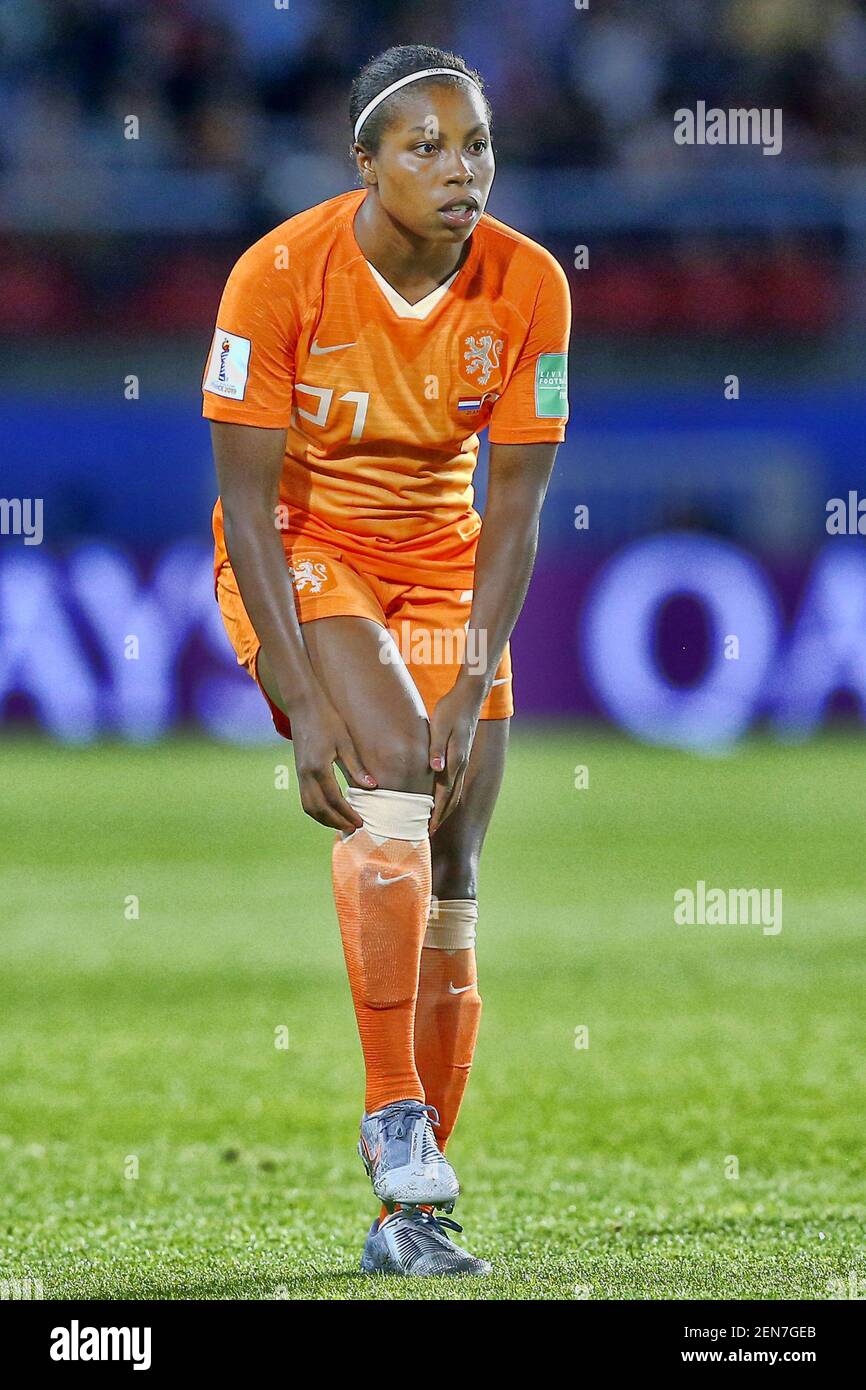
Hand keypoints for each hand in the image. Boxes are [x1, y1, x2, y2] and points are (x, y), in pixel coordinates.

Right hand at [290, 701, 375, 831]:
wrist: (304, 706)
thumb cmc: (328, 720)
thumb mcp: (345, 742)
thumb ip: (357, 767)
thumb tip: (372, 787)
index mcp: (318, 767)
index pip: (334, 799)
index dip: (347, 813)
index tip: (361, 823)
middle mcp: (306, 774)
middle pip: (319, 809)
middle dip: (336, 822)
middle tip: (354, 830)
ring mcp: (300, 774)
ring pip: (309, 807)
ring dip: (325, 819)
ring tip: (342, 825)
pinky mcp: (299, 772)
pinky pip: (305, 799)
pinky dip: (317, 810)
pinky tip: (331, 811)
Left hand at [428, 680, 483, 834]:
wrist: (468, 697)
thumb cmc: (451, 709)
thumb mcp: (440, 726)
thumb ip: (437, 747)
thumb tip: (435, 768)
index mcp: (455, 759)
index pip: (445, 793)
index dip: (437, 813)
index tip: (428, 829)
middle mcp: (461, 764)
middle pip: (452, 798)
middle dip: (441, 817)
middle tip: (429, 834)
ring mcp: (463, 761)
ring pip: (455, 792)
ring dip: (445, 809)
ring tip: (434, 822)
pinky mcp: (461, 756)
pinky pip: (455, 782)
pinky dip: (447, 796)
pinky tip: (439, 798)